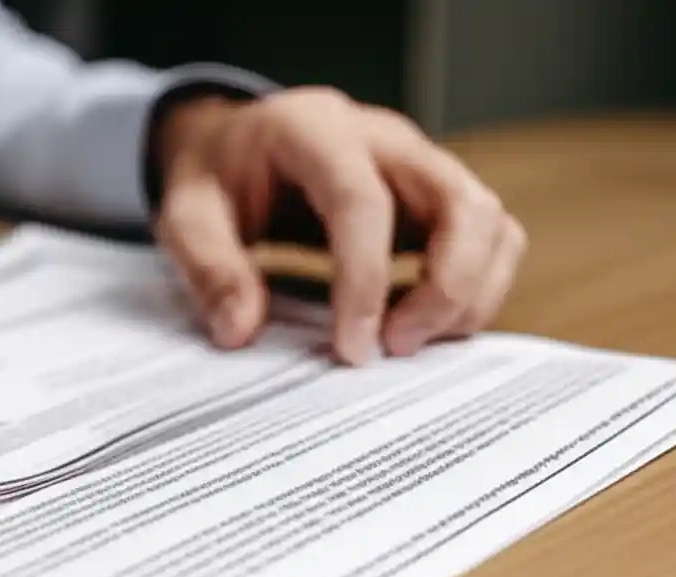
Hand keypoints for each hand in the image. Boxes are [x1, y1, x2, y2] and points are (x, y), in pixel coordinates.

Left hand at [151, 87, 526, 363]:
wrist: (237, 147)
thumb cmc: (216, 179)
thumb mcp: (186, 217)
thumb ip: (210, 270)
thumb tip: (240, 331)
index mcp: (315, 129)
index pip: (363, 202)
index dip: (365, 280)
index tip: (352, 348)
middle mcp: (383, 137)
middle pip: (462, 203)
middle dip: (446, 288)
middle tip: (394, 348)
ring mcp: (419, 162)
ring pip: (490, 221)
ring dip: (469, 293)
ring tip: (408, 342)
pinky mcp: (436, 196)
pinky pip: (489, 239)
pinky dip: (474, 288)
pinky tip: (420, 324)